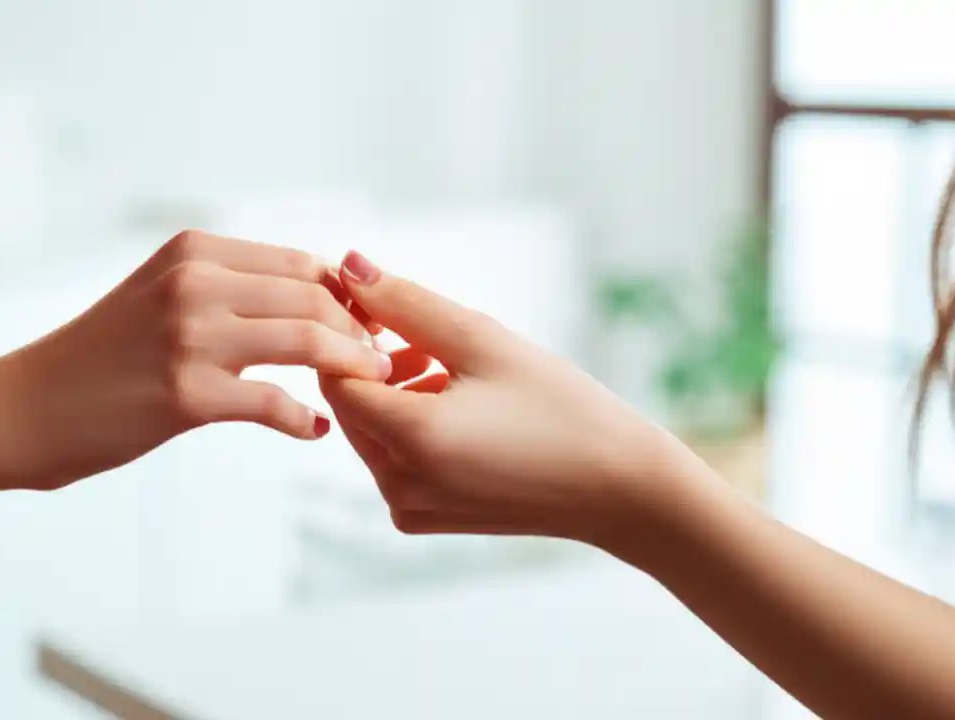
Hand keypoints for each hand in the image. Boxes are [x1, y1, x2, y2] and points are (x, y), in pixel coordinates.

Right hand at [1, 231, 391, 488]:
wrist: (26, 406)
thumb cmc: (99, 358)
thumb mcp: (159, 294)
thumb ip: (224, 286)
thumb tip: (308, 294)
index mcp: (192, 251)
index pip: (298, 262)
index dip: (345, 295)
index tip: (367, 325)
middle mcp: (194, 282)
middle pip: (312, 296)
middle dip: (358, 331)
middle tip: (381, 362)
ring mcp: (190, 335)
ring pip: (306, 339)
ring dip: (350, 366)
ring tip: (367, 388)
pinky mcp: (187, 393)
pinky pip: (275, 401)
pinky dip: (304, 418)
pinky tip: (313, 429)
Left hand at [319, 251, 701, 546]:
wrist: (619, 489)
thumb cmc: (562, 407)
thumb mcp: (483, 341)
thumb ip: (407, 303)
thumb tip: (348, 266)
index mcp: (410, 441)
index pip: (335, 375)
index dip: (347, 332)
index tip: (378, 302)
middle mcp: (397, 484)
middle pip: (350, 403)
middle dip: (372, 360)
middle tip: (422, 330)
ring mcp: (408, 507)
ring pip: (369, 429)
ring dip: (393, 390)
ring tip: (444, 362)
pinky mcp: (422, 519)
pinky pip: (392, 460)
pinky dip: (408, 425)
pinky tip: (455, 403)